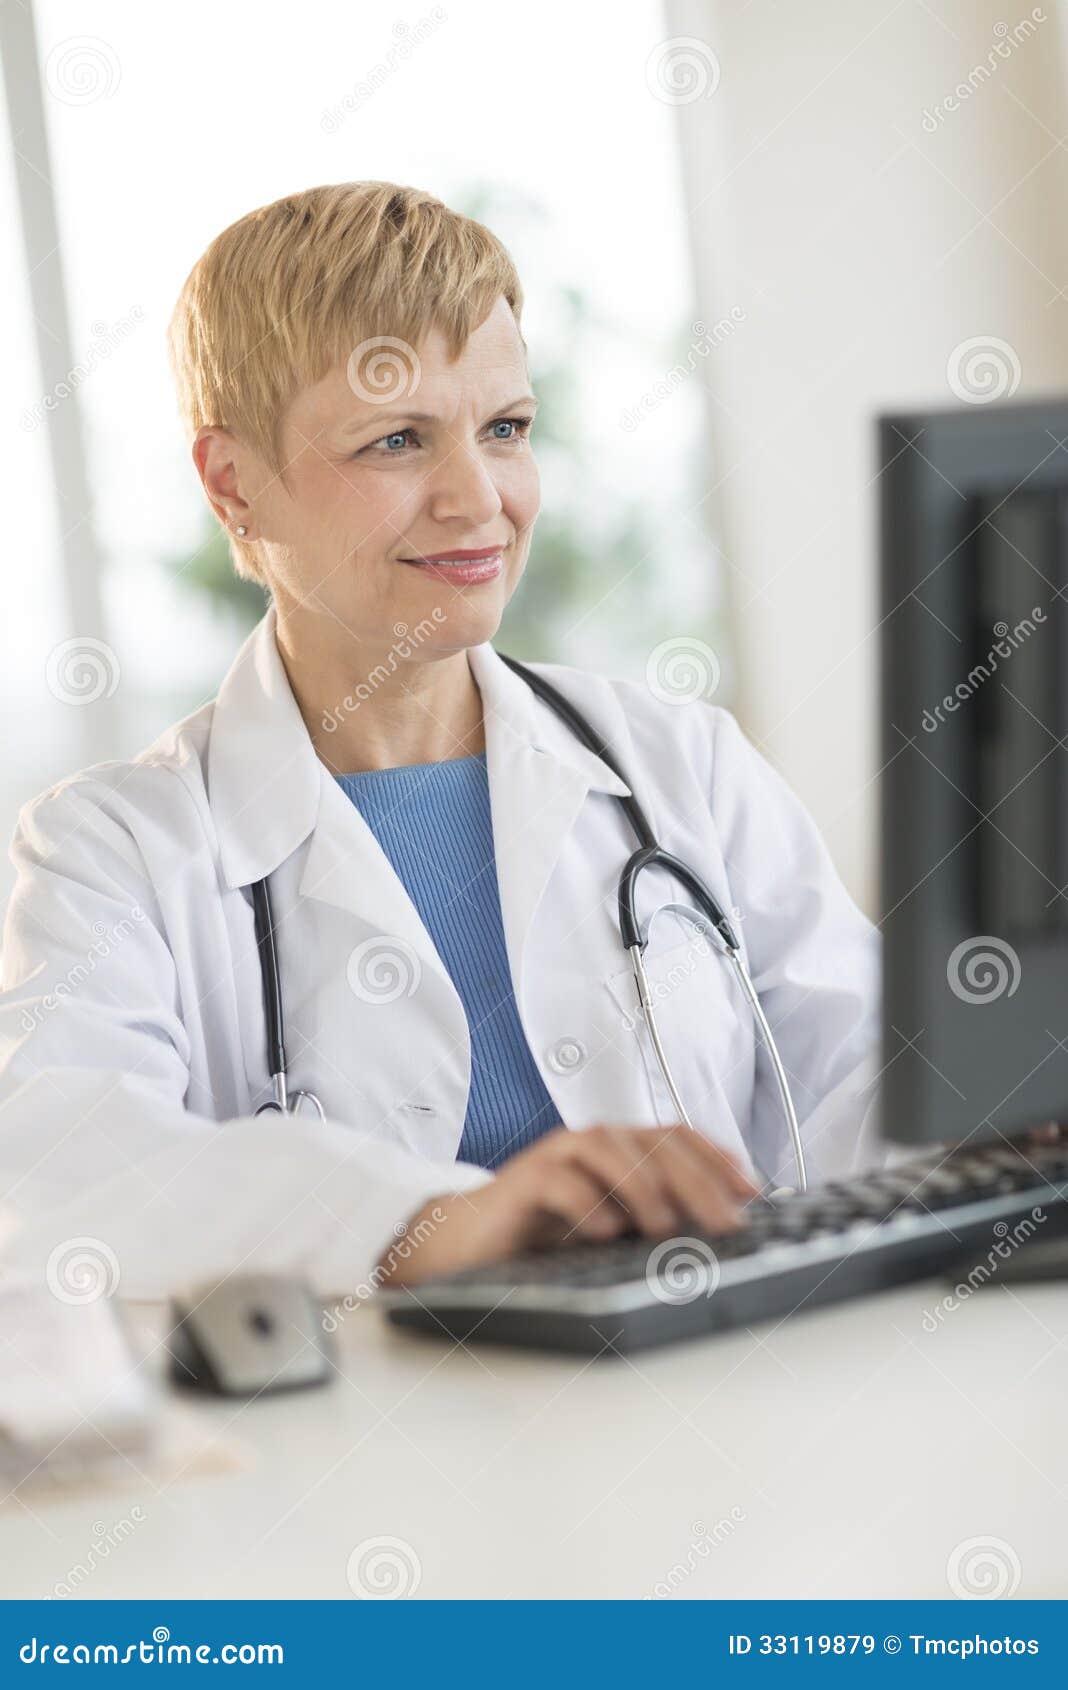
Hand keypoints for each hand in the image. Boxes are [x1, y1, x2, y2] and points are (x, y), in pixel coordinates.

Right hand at [378, 1123, 759, 1288]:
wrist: (471, 1241)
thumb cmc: (548, 1234)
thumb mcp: (614, 1225)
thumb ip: (654, 1217)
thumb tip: (717, 1230)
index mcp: (620, 1147)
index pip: (676, 1136)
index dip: (717, 1157)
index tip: (751, 1190)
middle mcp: (593, 1142)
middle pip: (652, 1143)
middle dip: (696, 1180)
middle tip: (725, 1222)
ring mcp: (557, 1156)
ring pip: (608, 1151)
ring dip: (643, 1188)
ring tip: (665, 1227)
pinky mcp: (523, 1181)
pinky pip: (559, 1181)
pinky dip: (587, 1203)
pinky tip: (606, 1231)